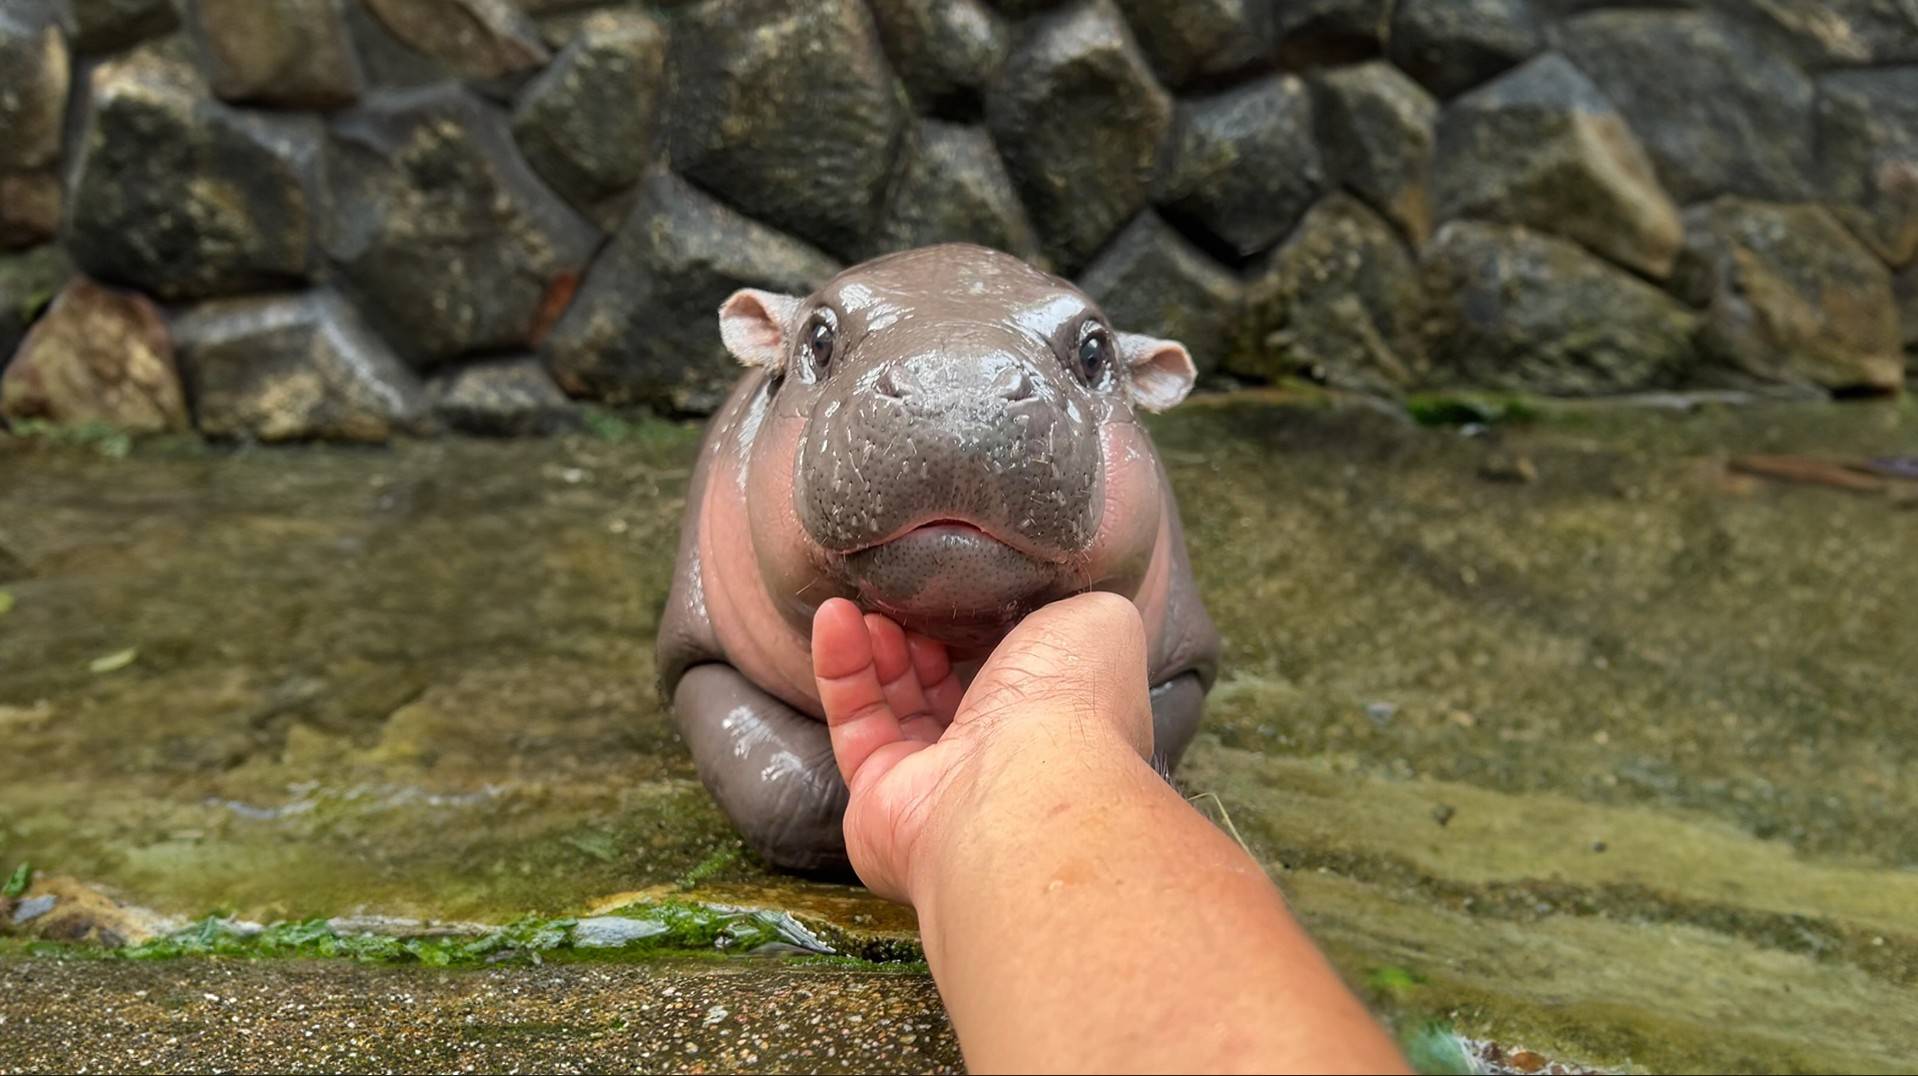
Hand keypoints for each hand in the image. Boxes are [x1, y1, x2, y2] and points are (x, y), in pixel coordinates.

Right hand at [809, 592, 1155, 902]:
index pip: (1014, 675)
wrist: (1022, 784)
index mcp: (1059, 722)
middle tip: (900, 597)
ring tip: (860, 602)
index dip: (978, 628)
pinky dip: (840, 669)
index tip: (954, 588)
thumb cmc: (1072, 701)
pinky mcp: (879, 800)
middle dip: (919, 637)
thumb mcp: (1099, 620)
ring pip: (894, 706)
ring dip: (874, 647)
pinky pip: (854, 726)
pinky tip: (835, 618)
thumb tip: (1046, 596)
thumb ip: (1071, 605)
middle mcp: (1001, 762)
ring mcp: (937, 786)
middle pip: (946, 690)